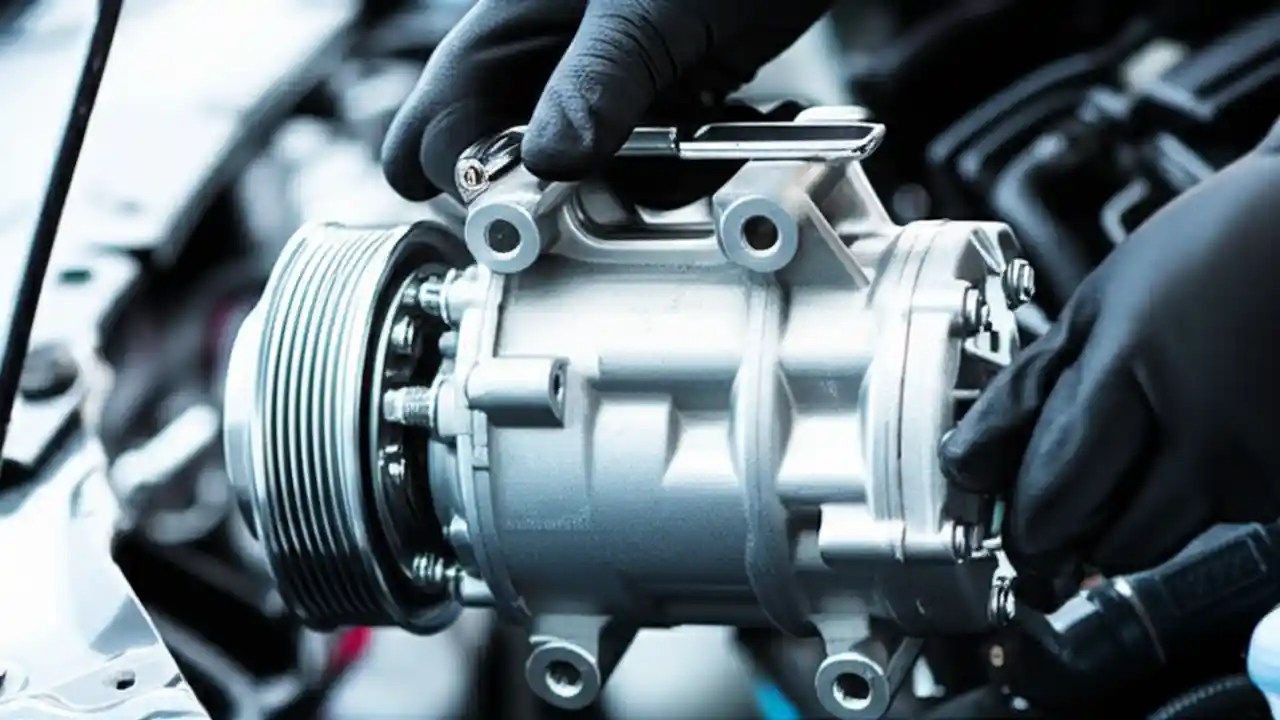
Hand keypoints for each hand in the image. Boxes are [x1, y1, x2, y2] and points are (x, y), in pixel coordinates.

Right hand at [381, 0, 831, 200]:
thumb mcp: (646, 6)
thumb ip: (597, 79)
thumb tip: (550, 160)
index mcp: (509, 26)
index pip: (438, 132)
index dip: (471, 184)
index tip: (524, 213)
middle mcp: (547, 65)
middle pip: (508, 171)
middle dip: (558, 200)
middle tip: (605, 194)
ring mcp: (605, 90)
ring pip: (586, 183)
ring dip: (641, 187)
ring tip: (695, 144)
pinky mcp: (662, 105)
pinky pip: (649, 171)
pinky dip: (687, 170)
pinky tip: (726, 130)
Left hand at [940, 118, 1279, 607]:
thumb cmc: (1208, 252)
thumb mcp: (1094, 305)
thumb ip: (1028, 392)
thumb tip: (968, 463)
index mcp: (1133, 375)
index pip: (1057, 498)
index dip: (1023, 528)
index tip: (1007, 531)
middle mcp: (1205, 434)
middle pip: (1112, 545)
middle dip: (1071, 539)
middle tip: (1051, 518)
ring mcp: (1259, 464)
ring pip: (1163, 542)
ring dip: (1127, 522)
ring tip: (1126, 458)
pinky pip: (1214, 519)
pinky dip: (1184, 500)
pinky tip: (1187, 441)